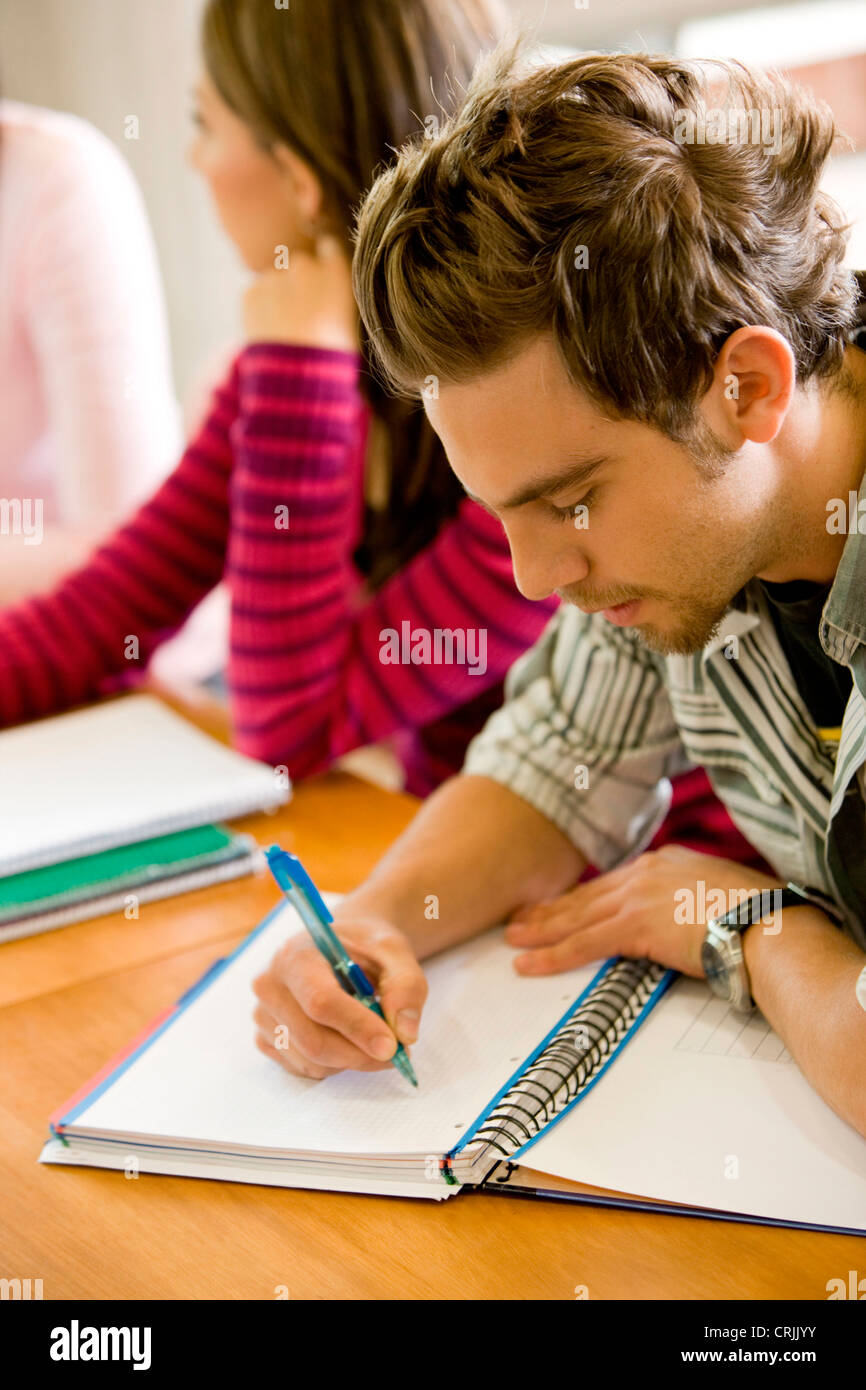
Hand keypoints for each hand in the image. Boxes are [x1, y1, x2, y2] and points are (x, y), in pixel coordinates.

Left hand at [242, 240, 358, 352]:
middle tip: (303, 314)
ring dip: (279, 295)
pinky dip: (261, 308)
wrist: (299, 377)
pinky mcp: (251, 293)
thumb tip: (325, 288)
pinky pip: (256, 294)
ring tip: (286, 328)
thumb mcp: (350, 321)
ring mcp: (275, 278)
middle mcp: (305, 267)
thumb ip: (337, 293)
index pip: (329, 248)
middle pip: (300, 265)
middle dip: (300, 282)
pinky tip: (271, 331)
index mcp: (336, 272)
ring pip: (276, 280)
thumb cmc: (333, 355)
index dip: (325, 266)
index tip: (323, 283)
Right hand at [252, 914, 426, 1078]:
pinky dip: (334, 1065)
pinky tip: (347, 1038)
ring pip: (310, 1060)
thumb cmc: (364, 947)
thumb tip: (404, 1032)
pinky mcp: (266, 1038)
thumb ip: (405, 986)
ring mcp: (263, 1014)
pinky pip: (303, 1068)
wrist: (338, 945)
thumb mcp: (394, 951)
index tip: (392, 1046)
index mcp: (297, 954)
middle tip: (398, 1053)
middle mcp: (270, 985)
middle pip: (313, 1040)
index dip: (357, 1028)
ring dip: (351, 1061)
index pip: (320, 1001)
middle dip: (361, 1055)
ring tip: (374, 1037)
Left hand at [505, 845, 783, 977]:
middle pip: (586, 896)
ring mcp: (638, 896)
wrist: (768, 923)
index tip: (559, 904)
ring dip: (541, 931)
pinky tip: (530, 964)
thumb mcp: (720, 897)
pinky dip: (553, 955)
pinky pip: (583, 943)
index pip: (612, 884)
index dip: (582, 897)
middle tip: (520, 921)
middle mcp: (646, 873)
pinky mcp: (634, 924)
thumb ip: (691, 902)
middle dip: (550, 910)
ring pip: (576, 917)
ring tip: (514, 941)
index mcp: (666, 863)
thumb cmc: (758, 917)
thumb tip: (684, 922)